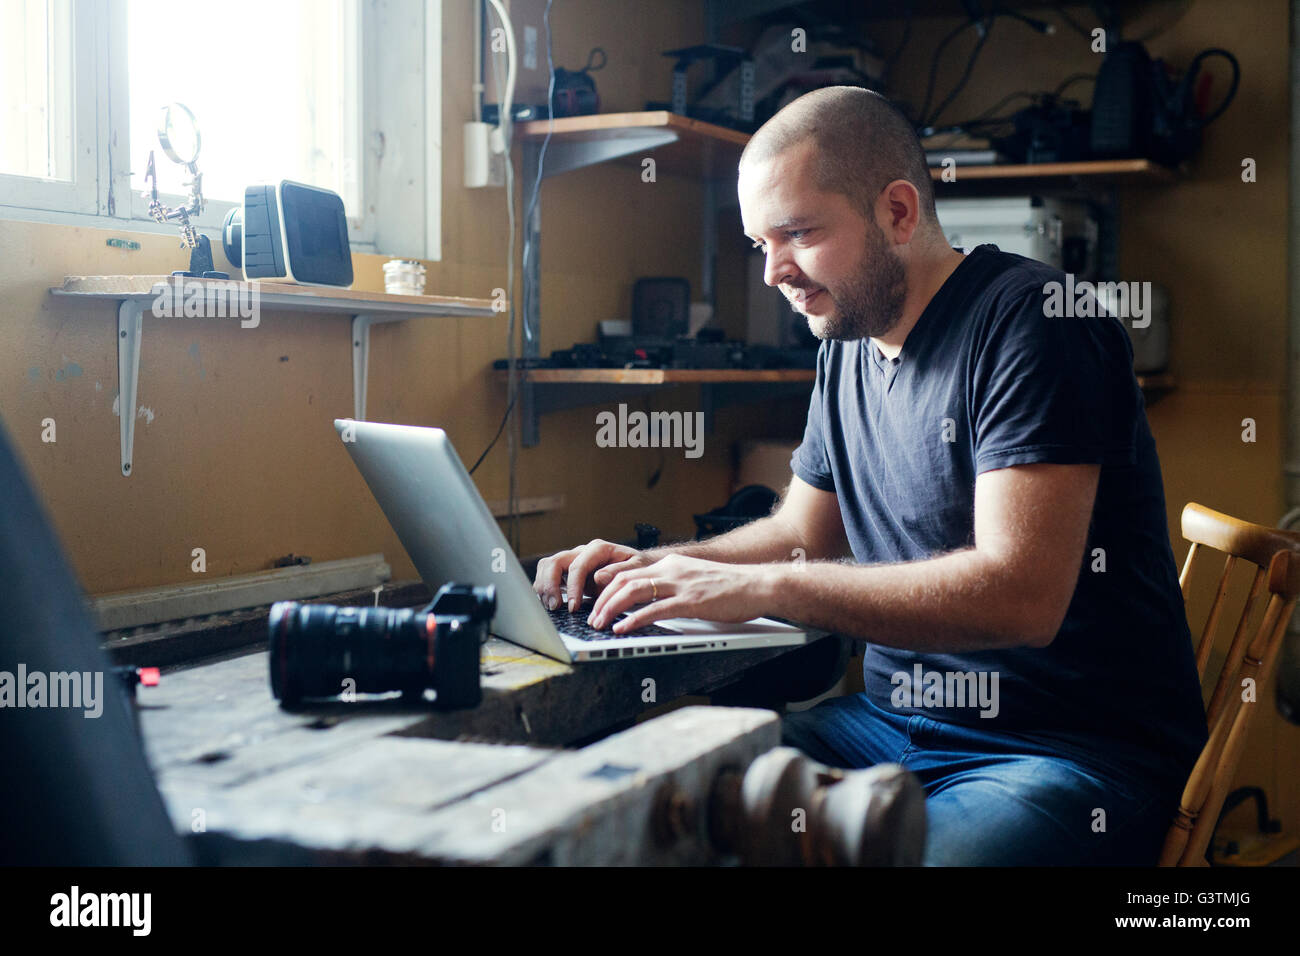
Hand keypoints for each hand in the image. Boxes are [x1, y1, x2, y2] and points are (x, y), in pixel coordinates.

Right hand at [533, 538, 651, 611]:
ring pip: (547, 567)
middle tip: (555, 606)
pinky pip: (548, 575)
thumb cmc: (637, 567)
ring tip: (551, 606)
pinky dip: (545, 589)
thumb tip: (598, 577)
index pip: (577, 566)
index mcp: (598, 549)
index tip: (573, 606)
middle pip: (554, 562)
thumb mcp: (636, 568)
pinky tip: (551, 603)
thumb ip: (618, 572)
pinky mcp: (568, 571)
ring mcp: (573, 560)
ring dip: (544, 587)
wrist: (638, 566)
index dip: (572, 587)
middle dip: (550, 585)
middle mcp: (582, 552)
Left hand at [587, 554, 772, 632]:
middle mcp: (671, 570)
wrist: (758, 584)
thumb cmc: (730, 585)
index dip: (607, 586)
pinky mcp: (690, 602)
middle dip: (603, 600)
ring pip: (633, 592)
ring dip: (611, 609)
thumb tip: (653, 599)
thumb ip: (673, 584)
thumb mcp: (694, 578)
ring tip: (600, 624)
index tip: (595, 600)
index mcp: (671, 564)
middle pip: (624, 580)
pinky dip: (634, 620)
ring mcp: (680, 585)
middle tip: (592, 617)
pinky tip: (623, 628)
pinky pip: (655, 610)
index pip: (629, 571)